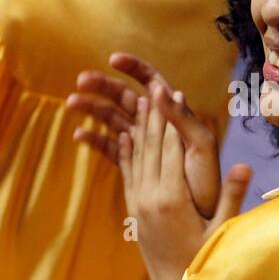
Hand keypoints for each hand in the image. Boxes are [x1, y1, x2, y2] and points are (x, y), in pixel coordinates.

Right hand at [69, 52, 222, 218]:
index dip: (133, 67)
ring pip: (112, 118)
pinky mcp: (132, 165)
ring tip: (71, 103)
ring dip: (92, 108)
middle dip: (103, 85)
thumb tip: (159, 89)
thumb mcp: (201, 146)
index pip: (151, 81)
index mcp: (173, 115)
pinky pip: (109, 147)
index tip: (112, 59)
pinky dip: (94, 140)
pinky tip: (78, 135)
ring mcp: (142, 145)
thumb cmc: (207, 183)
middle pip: (125, 96)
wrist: (200, 220)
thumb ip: (182, 118)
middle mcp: (155, 125)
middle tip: (81, 81)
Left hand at [119, 95, 251, 279]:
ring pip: (136, 153)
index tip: (175, 91)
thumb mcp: (222, 231)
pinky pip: (127, 170)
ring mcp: (138, 200)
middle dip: (154, 113)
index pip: (172, 149)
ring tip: (140, 98)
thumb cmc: (203, 261)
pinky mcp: (132, 207)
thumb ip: (231, 198)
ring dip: (138, 125)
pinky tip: (125, 131)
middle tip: (156, 83)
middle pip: (152, 145)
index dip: (174, 118)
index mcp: (173, 198)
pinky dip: (126, 148)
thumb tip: (245, 168)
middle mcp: (150, 195)